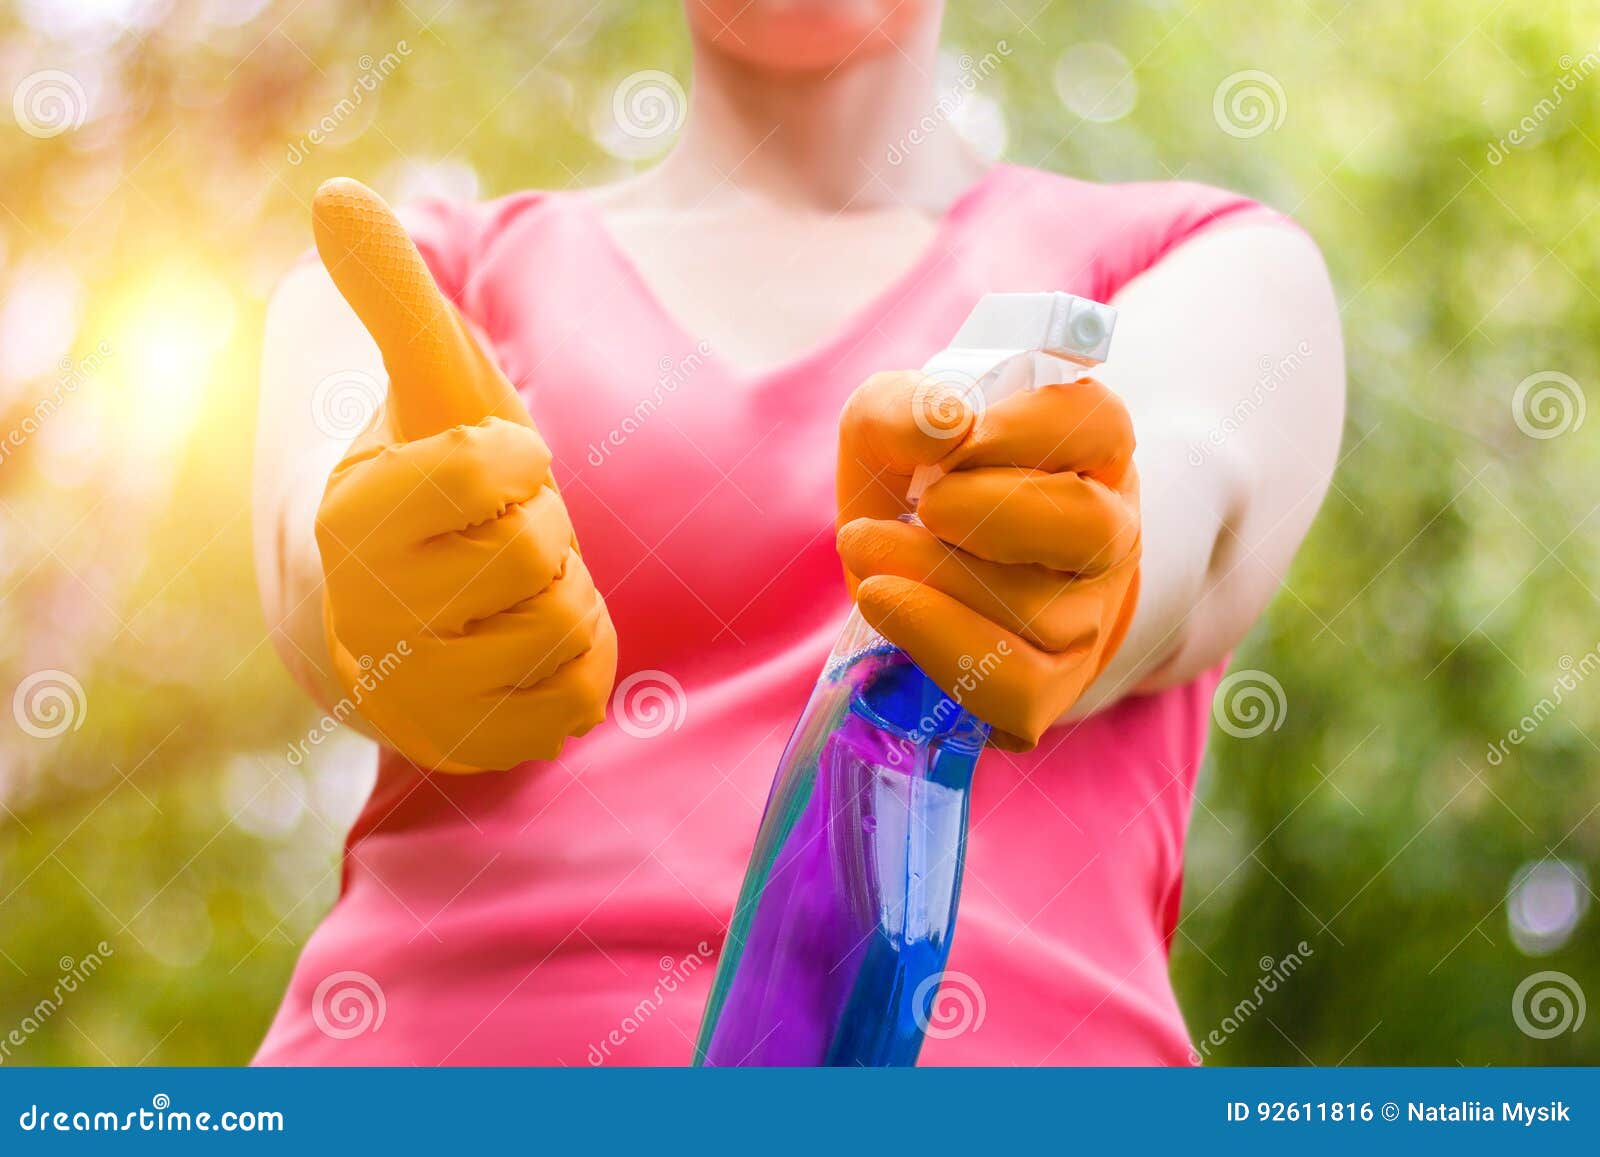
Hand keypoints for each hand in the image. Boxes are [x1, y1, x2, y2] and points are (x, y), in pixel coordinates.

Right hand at [311, 178, 616, 770]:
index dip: (516, 456)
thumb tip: (336, 193)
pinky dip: (581, 661)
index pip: (492, 470)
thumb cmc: (432, 471)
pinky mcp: (461, 750)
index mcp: (347, 517)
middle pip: (533, 557)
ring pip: (561, 632)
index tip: (491, 463)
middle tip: (502, 532)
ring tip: (516, 585)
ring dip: (566, 596)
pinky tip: (535, 639)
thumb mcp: (427, 377)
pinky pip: (577, 702)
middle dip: (543, 530)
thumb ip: (392, 291)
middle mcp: (362, 619)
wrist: (407, 597)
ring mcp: (409, 697)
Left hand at [835, 370, 1140, 749]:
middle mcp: (1108, 535)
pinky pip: (1015, 687)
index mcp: (1091, 453)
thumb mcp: (892, 430)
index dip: (1024, 430)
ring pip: (1042, 609)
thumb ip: (900, 408)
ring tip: (868, 549)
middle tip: (922, 505)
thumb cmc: (916, 487)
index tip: (955, 439)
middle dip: (991, 513)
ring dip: (938, 577)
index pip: (1096, 425)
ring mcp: (1087, 618)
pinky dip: (940, 643)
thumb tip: (942, 422)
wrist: (910, 581)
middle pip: (1086, 526)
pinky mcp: (1049, 687)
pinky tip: (885, 604)